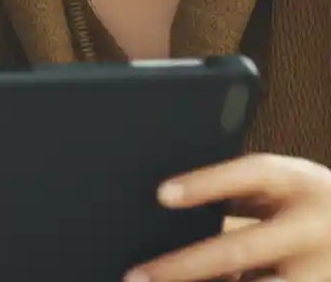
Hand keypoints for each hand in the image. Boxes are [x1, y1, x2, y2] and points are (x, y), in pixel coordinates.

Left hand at [125, 154, 330, 281]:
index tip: (161, 195)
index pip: (251, 175)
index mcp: (297, 184)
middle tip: (135, 277)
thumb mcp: (282, 183)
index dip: (206, 184)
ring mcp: (320, 269)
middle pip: (239, 250)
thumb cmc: (308, 202)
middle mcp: (309, 228)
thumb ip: (238, 191)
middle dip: (183, 267)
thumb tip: (169, 200)